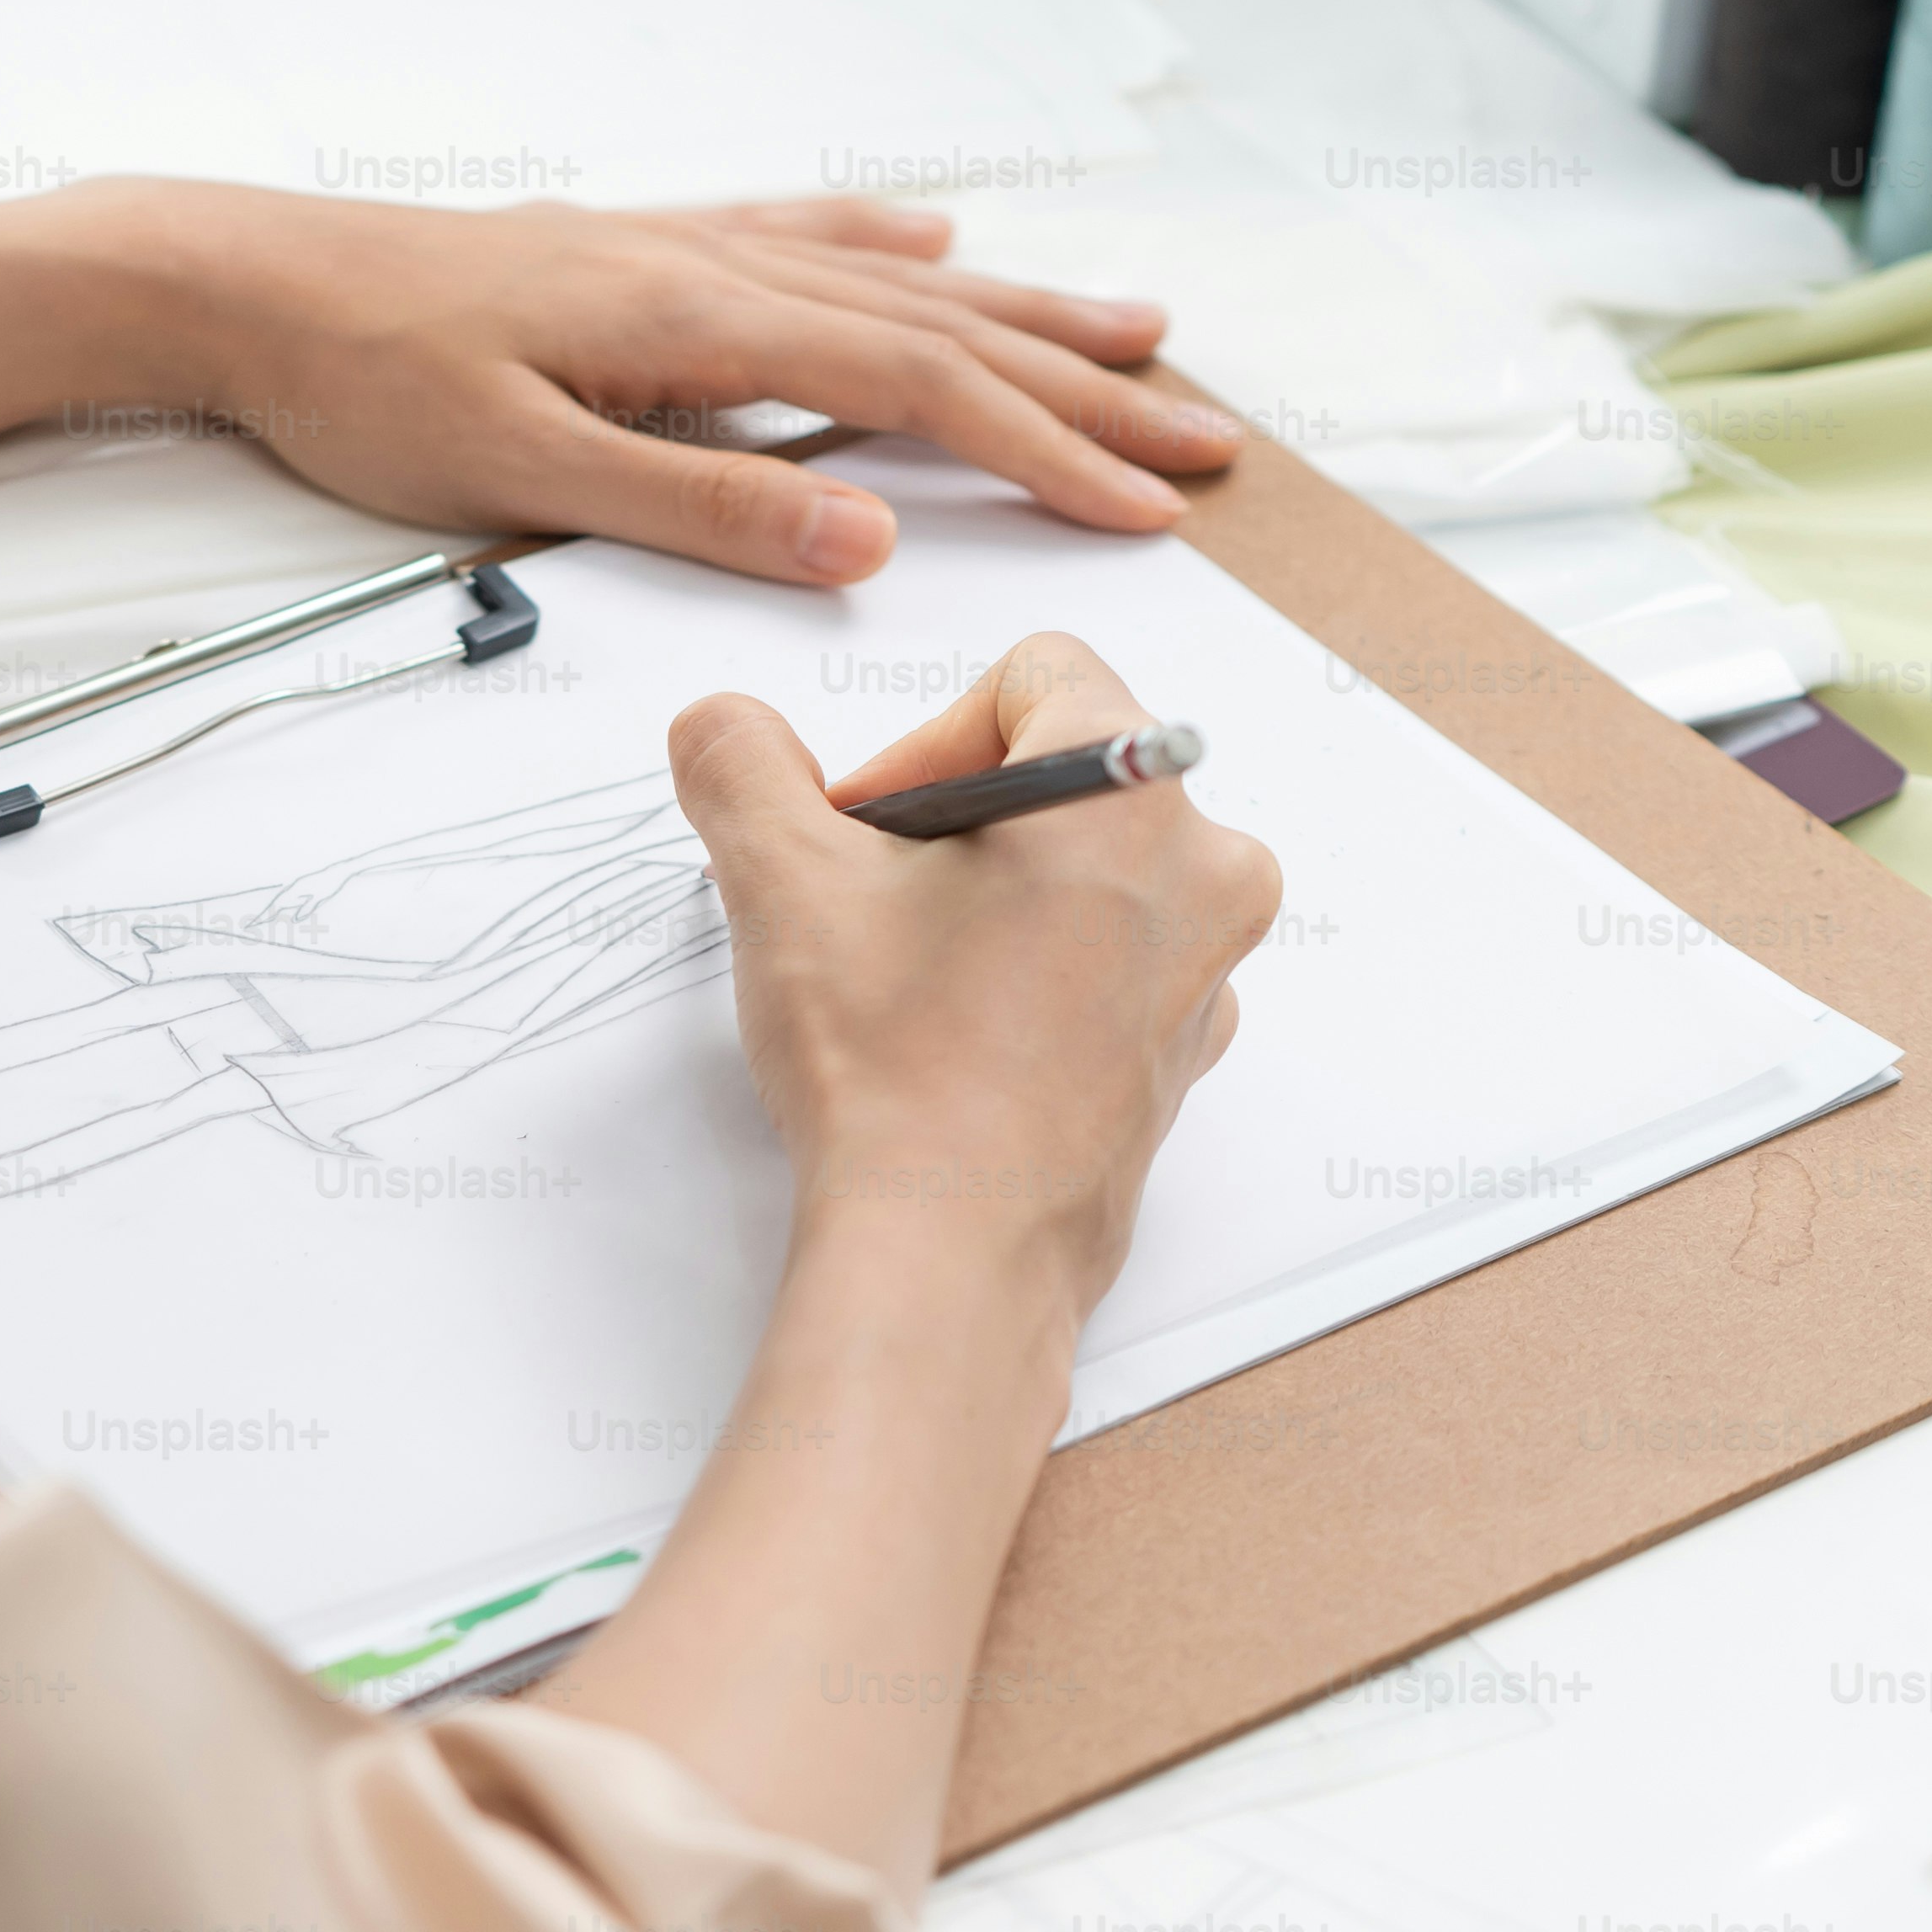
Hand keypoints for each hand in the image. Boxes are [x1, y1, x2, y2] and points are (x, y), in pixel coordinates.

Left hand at [88, 183, 1246, 580]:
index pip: (922, 395)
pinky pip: (803, 236)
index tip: (1154, 506)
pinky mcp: (634, 250)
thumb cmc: (360, 379)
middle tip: (1208, 441)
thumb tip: (864, 536)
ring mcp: (679, 248)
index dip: (1051, 453)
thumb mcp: (521, 471)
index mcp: (702, 321)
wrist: (241, 279)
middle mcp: (713, 265)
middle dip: (1087, 390)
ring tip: (1140, 332)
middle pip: (946, 330)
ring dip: (1027, 313)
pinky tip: (939, 243)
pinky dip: (890, 245)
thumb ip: (699, 506)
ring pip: (896, 281)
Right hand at [668, 633, 1280, 1331]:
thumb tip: (725, 728)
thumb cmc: (895, 1069)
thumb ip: (738, 761)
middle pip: (1064, 773)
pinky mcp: (1182, 1050)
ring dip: (993, 895)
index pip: (1035, 677)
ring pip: (1087, 869)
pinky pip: (1107, 959)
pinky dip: (1032, 970)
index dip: (923, 737)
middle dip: (955, 820)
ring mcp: (1206, 970)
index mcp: (1133, 791)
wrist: (949, 1253)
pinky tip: (954, 1033)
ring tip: (908, 973)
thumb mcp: (778, 877)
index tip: (864, 828)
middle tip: (869, 898)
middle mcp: (1205, 869)